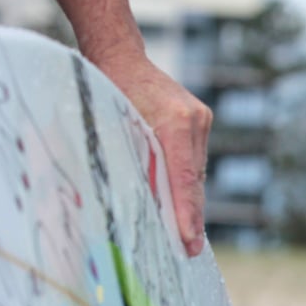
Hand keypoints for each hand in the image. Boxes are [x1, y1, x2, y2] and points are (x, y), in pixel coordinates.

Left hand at [97, 52, 212, 255]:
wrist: (120, 55)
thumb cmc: (105, 90)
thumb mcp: (110, 129)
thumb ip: (130, 164)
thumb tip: (136, 207)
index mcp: (175, 122)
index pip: (183, 178)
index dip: (186, 214)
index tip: (188, 242)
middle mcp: (195, 121)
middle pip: (193, 179)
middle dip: (190, 215)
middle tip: (189, 250)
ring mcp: (200, 119)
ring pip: (195, 171)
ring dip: (187, 198)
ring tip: (185, 234)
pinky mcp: (198, 120)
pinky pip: (193, 159)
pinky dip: (184, 180)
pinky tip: (178, 202)